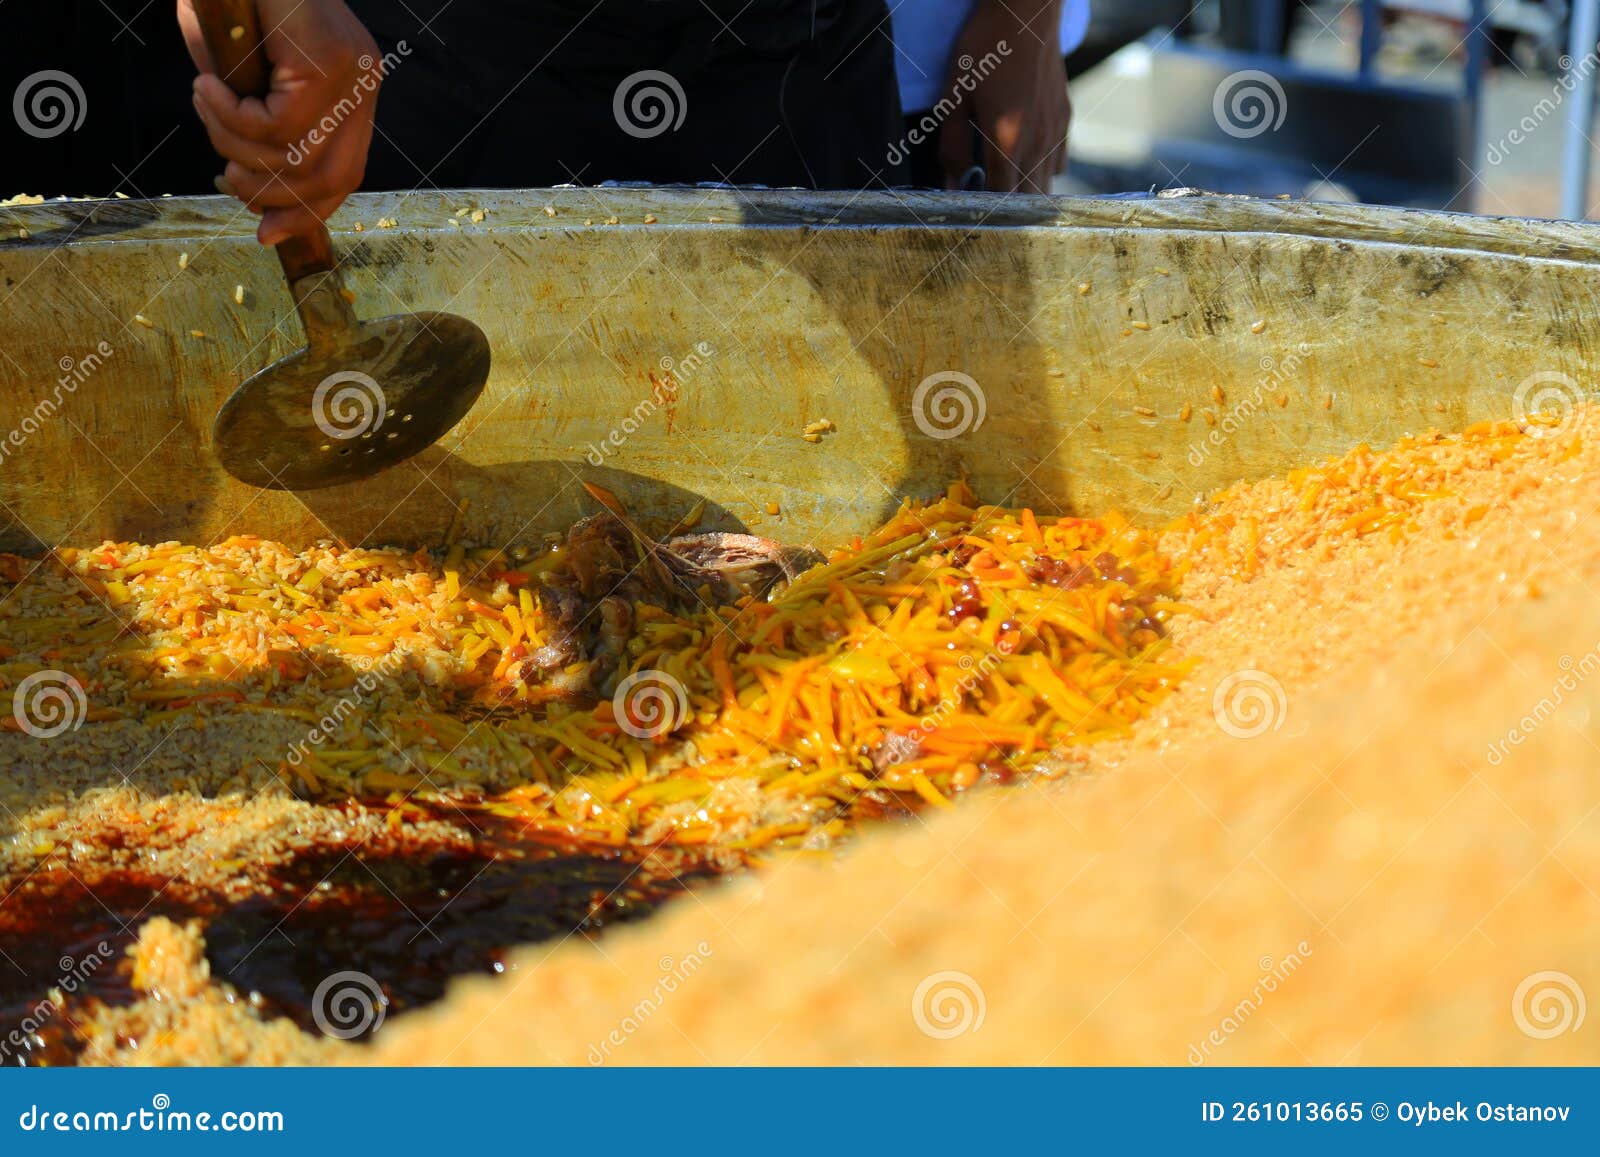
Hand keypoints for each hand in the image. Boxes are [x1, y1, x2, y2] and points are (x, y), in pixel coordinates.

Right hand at [178, 0, 380, 244]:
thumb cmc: (232, 4)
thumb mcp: (248, 80)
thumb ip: (260, 133)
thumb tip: (262, 209)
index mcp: (352, 95)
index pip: (344, 175)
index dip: (305, 212)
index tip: (267, 234)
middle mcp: (360, 87)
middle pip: (326, 178)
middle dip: (264, 190)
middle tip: (222, 171)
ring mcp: (349, 74)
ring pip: (294, 156)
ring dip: (234, 145)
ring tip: (208, 107)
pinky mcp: (326, 62)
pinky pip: (275, 124)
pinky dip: (228, 116)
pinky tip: (206, 89)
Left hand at [937, 0, 1069, 193]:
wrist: (1027, 10)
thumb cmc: (985, 49)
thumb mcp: (955, 96)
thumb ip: (953, 145)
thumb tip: (951, 184)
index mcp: (1007, 142)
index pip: (1000, 200)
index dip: (985, 212)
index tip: (970, 210)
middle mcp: (1037, 143)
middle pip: (1028, 200)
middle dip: (1007, 209)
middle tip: (985, 203)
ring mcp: (1056, 132)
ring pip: (1047, 184)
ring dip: (1026, 192)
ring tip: (1004, 186)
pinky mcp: (1065, 118)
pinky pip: (1059, 161)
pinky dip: (1044, 170)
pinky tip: (1025, 159)